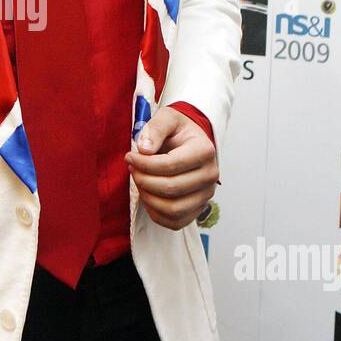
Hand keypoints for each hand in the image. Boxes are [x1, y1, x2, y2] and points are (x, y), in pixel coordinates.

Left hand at [124, 106, 218, 231]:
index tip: (129, 156)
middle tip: (132, 169)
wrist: (190, 142)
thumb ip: (155, 129)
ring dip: (148, 198)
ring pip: (173, 209)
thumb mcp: (166, 118)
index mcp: (204, 151)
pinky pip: (175, 222)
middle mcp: (210, 175)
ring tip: (139, 181)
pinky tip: (148, 196)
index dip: (144, 164)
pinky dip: (156, 213)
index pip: (170, 165)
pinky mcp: (198, 209)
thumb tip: (144, 149)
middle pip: (171, 188)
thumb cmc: (178, 131)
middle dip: (143, 180)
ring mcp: (206, 195)